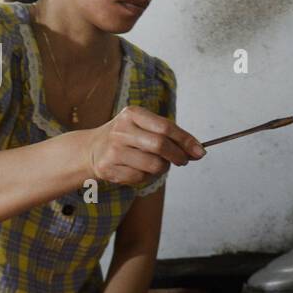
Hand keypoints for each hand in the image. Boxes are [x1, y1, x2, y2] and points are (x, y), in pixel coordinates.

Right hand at [82, 105, 204, 187]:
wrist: (92, 149)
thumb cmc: (128, 137)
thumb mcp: (144, 127)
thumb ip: (170, 136)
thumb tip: (197, 151)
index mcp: (132, 114)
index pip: (166, 127)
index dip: (186, 140)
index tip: (200, 151)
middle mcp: (121, 130)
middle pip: (160, 145)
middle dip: (178, 156)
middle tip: (183, 161)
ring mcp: (113, 150)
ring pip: (153, 165)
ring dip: (162, 168)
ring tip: (157, 164)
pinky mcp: (108, 168)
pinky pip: (141, 178)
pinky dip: (147, 177)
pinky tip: (139, 170)